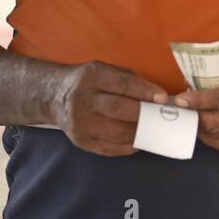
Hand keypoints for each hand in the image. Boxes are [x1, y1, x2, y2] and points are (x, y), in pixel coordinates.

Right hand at [47, 61, 167, 155]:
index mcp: (91, 77)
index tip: (163, 98)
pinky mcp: (81, 141)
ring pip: (116, 132)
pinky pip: (109, 148)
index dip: (145, 92)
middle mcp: (82, 100)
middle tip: (160, 116)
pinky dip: (128, 146)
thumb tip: (157, 97)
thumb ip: (128, 80)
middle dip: (144, 114)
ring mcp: (79, 124)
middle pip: (118, 109)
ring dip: (139, 132)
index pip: (123, 84)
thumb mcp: (104, 69)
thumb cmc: (89, 82)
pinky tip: (138, 141)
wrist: (55, 96)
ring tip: (153, 130)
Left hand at [172, 49, 218, 150]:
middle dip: (192, 118)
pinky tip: (200, 124)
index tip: (179, 100)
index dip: (197, 101)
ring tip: (185, 116)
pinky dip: (208, 135)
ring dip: (198, 127)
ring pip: (217, 136)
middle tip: (175, 110)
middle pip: (216, 124)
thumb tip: (194, 68)